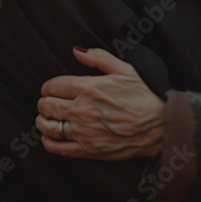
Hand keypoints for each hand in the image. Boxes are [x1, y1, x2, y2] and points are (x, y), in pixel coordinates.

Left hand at [35, 47, 165, 160]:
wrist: (157, 126)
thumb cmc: (141, 96)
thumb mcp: (124, 70)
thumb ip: (98, 57)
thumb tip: (76, 51)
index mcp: (89, 87)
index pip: (52, 86)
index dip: (48, 87)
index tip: (51, 89)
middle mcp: (82, 109)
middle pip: (46, 105)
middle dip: (44, 102)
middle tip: (48, 102)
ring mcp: (83, 131)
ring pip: (47, 126)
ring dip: (43, 121)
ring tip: (48, 118)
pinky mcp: (86, 150)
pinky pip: (56, 147)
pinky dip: (48, 141)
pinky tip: (51, 136)